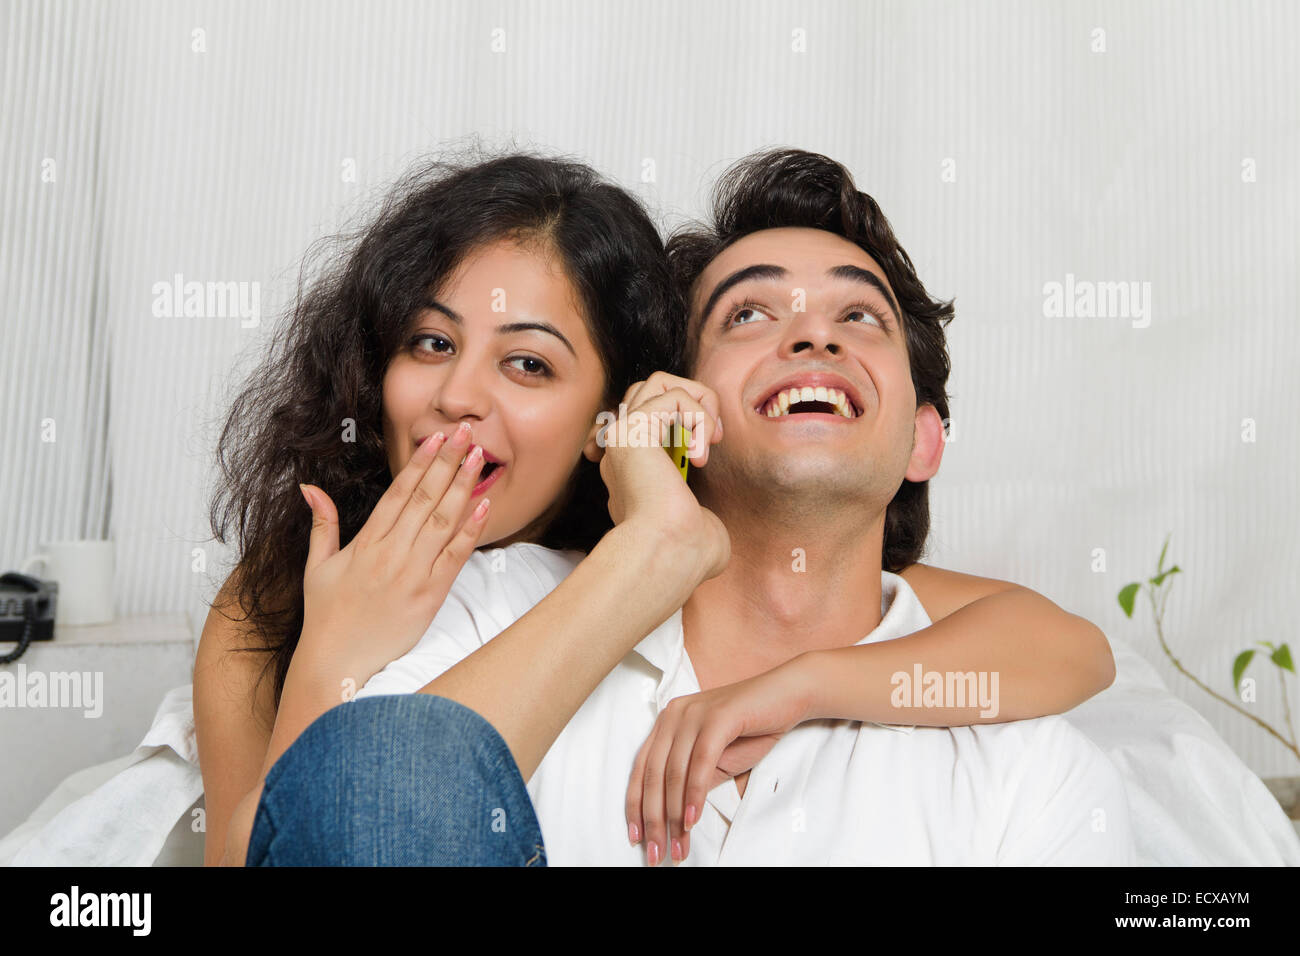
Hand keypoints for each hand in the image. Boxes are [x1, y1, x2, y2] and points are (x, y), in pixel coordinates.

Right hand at [295, 421, 490, 686]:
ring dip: (463, 486)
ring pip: (443, 521)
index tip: (436, 438)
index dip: (419, 463)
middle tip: (466, 433)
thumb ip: (322, 523)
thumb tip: (309, 487)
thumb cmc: (327, 616)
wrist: (337, 663)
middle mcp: (391, 553)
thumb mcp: (316, 566)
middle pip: (425, 498)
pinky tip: (484, 506)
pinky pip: (455, 557)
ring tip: (479, 458)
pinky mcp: (430, 596)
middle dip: (447, 462)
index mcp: (366, 542)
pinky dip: (470, 531)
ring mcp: (412, 574)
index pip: (398, 493)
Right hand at [592, 371, 729, 583]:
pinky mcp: (634, 429)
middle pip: (649, 388)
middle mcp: (621, 448)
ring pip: (659, 381)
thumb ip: (694, 508)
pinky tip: (699, 455)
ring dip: (698, 402)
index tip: (700, 459)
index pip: (646, 416)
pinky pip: (674, 396)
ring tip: (709, 440)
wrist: (670, 554)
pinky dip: (699, 417)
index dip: (679, 421)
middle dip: (691, 401)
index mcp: (630, 466)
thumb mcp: (696, 523)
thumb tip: (704, 517)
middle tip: (711, 441)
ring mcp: (623, 436)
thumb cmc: (686, 552)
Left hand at [625, 658, 816, 864]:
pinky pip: (700, 762)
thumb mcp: (717, 761)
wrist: (787, 696)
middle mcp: (674, 715)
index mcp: (667, 723)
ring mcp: (694, 713)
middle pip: (653, 775)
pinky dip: (694, 793)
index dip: (635, 806)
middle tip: (657, 853)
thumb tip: (674, 816)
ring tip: (678, 846)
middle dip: (653, 820)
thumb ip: (693, 780)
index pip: (642, 769)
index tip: (635, 836)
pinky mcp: (717, 717)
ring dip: (673, 815)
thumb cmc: (753, 729)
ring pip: (673, 772)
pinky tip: (692, 819)